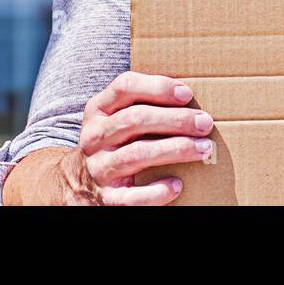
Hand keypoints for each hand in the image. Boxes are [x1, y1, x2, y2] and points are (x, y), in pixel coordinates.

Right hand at [60, 71, 213, 204]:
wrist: (78, 183)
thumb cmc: (114, 140)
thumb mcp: (116, 115)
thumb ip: (142, 102)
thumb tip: (189, 97)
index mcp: (98, 109)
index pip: (124, 87)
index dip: (157, 87)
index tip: (187, 93)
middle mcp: (95, 136)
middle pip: (135, 119)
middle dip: (175, 119)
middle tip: (205, 123)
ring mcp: (99, 167)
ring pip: (137, 154)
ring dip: (175, 149)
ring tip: (203, 148)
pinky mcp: (106, 198)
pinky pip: (132, 197)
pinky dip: (156, 191)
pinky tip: (177, 185)